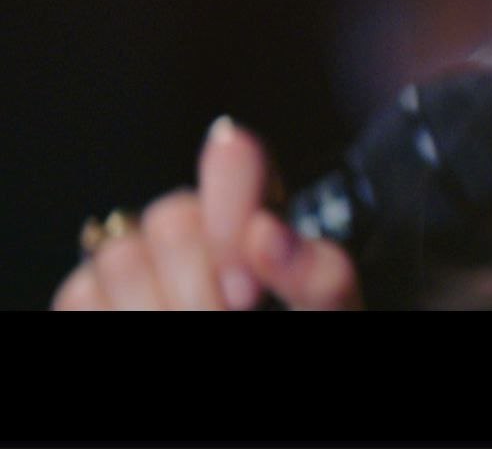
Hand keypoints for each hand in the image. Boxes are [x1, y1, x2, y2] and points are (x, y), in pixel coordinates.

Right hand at [51, 117, 362, 309]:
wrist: (260, 412)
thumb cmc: (297, 336)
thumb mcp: (328, 313)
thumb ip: (318, 274)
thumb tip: (267, 231)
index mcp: (258, 222)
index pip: (237, 160)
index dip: (235, 188)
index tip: (257, 244)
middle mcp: (194, 233)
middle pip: (171, 217)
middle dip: (204, 276)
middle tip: (240, 309)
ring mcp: (137, 264)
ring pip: (121, 256)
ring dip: (164, 308)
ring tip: (205, 324)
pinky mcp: (90, 297)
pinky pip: (81, 292)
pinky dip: (118, 318)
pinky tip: (158, 328)